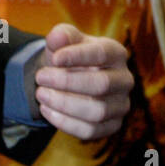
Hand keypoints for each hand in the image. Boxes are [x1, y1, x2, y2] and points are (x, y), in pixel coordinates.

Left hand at [31, 23, 131, 139]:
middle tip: (40, 77)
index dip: (77, 56)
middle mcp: (124, 80)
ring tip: (41, 94)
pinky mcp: (111, 126)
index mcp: (116, 53)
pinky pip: (91, 130)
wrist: (67, 79)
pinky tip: (46, 110)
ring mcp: (120, 105)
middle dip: (67, 82)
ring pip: (97, 111)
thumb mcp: (63, 40)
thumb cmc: (68, 56)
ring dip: (64, 104)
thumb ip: (61, 35)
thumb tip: (58, 36)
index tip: (54, 58)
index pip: (102, 54)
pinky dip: (65, 122)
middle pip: (101, 84)